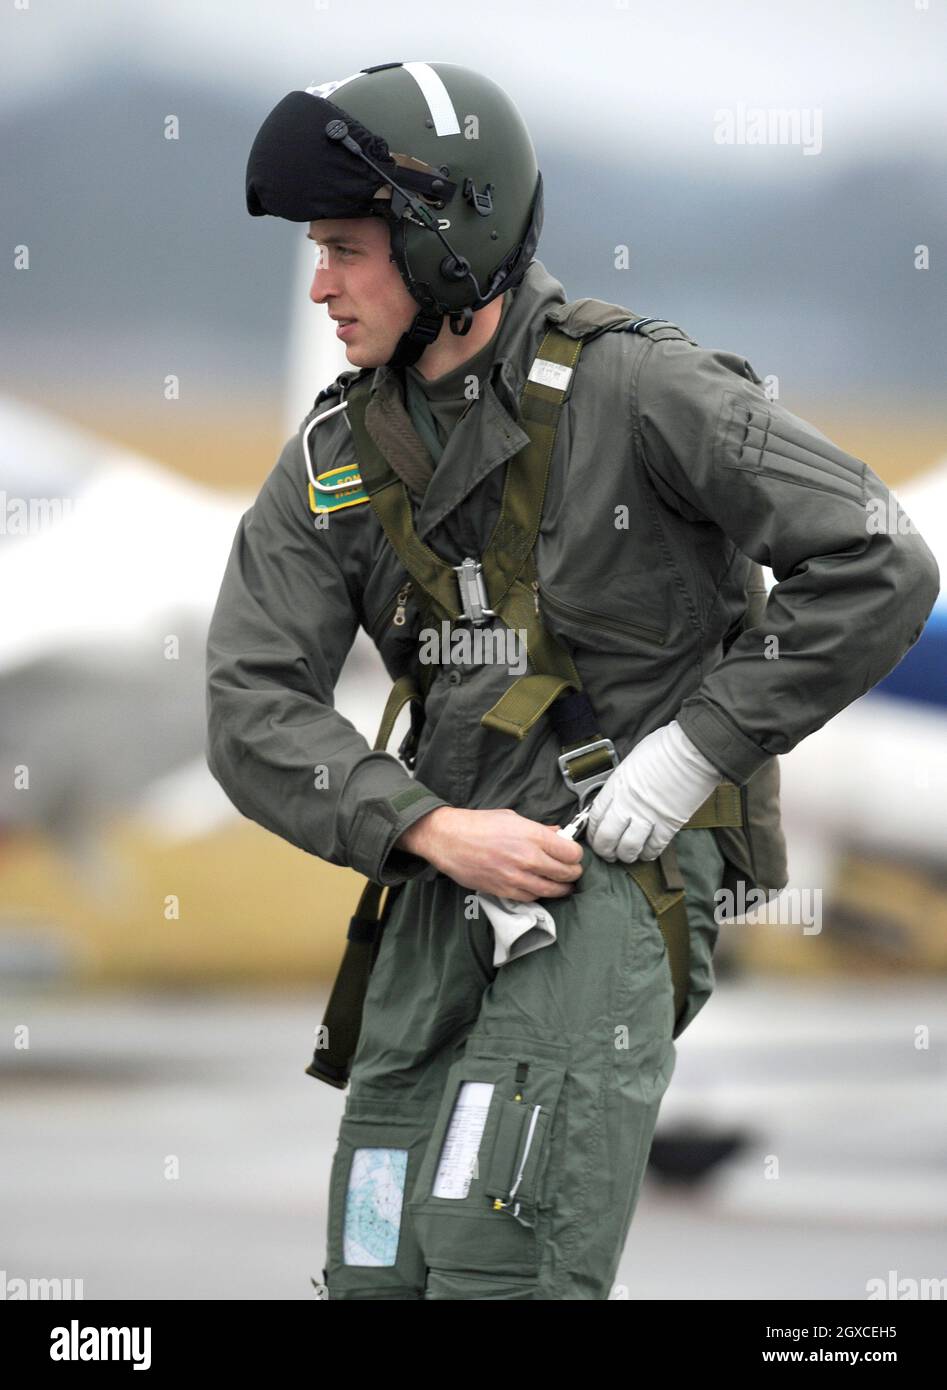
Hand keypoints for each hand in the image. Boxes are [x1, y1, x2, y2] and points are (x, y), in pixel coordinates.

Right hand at [395, 806, 583, 901]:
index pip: (572, 853)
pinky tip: (538, 887)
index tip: (572, 854)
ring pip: (552, 891)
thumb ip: (538, 829)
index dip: (575, 855)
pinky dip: (539, 894)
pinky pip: (532, 898)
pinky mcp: (505, 892)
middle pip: (567, 874)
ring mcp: (517, 878)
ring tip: (561, 883)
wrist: (448, 840)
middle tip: (571, 870)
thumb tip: (557, 835)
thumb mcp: (512, 818)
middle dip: (572, 873)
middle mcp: (528, 859)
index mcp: (533, 836)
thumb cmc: (478, 825)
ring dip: (560, 888)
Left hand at [586, 720, 720, 862]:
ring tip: (628, 855)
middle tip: (609, 853)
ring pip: (627, 848)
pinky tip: (648, 851)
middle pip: (606, 837)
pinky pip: (653, 847)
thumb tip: (618, 797)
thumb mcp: (632, 762)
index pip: (595, 817)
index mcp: (617, 785)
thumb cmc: (665, 748)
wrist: (693, 750)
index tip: (595, 837)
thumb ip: (623, 782)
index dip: (592, 832)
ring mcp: (647, 815)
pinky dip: (649, 853)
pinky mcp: (668, 824)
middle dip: (605, 850)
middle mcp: (627, 803)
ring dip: (626, 856)